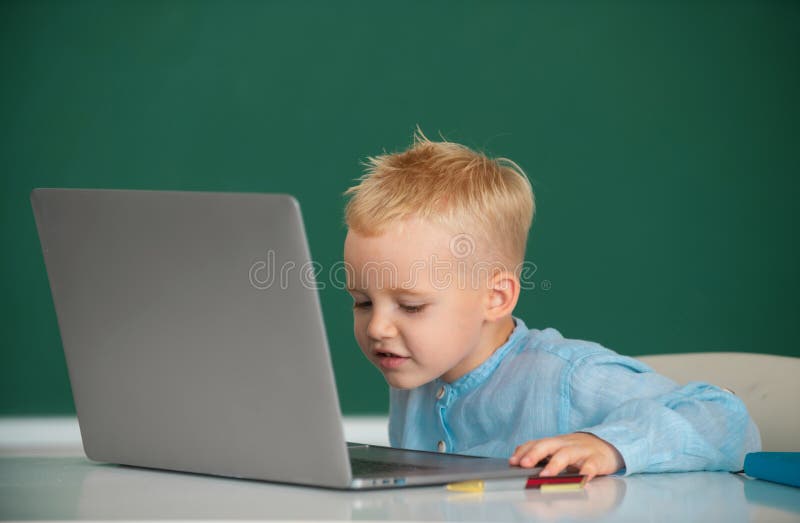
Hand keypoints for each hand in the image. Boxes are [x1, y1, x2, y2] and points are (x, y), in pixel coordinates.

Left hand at [509, 432, 623, 481]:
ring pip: (567, 454)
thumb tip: (516, 459)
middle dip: (534, 454)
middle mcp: (565, 444)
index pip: (536, 443)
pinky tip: (581, 479)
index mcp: (555, 443)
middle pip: (548, 445)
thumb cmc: (576, 450)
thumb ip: (539, 453)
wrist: (606, 445)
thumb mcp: (557, 449)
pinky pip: (591, 465)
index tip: (513, 461)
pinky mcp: (597, 460)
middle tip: (524, 464)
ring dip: (555, 464)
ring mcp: (581, 451)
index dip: (524, 451)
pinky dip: (586, 472)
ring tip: (545, 474)